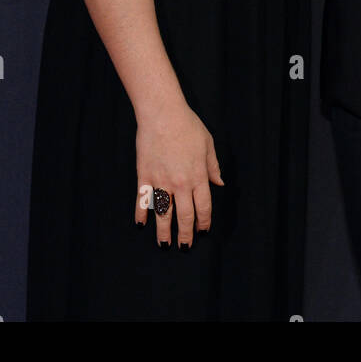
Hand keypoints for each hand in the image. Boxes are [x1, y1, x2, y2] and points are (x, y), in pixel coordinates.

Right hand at [134, 102, 223, 248]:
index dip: (203, 222)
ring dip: (164, 232)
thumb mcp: (208, 144)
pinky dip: (141, 213)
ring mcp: (161, 181)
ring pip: (164, 213)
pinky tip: (141, 225)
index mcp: (199, 176)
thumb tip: (219, 183)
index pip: (203, 207)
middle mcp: (181, 183)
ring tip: (164, 245)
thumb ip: (213, 166)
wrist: (162, 114)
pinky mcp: (145, 176)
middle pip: (185, 216)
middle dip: (185, 234)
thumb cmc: (187, 126)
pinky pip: (143, 199)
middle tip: (185, 247)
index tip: (203, 232)